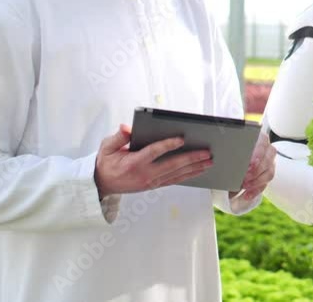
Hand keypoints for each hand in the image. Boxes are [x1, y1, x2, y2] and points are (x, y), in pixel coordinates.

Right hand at [94, 124, 212, 198]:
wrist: (102, 184)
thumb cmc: (107, 163)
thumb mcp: (107, 147)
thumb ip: (119, 137)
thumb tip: (127, 127)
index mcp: (134, 163)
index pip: (154, 152)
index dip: (168, 145)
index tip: (182, 138)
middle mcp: (145, 174)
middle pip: (172, 165)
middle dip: (191, 158)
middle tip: (206, 152)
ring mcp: (151, 182)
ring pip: (177, 174)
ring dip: (194, 168)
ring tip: (209, 161)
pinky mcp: (155, 185)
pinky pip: (175, 180)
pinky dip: (188, 175)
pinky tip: (199, 170)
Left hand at [230, 132, 275, 200]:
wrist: (234, 160)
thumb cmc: (233, 151)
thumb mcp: (232, 147)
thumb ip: (232, 149)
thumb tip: (223, 154)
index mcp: (259, 138)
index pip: (263, 142)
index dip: (258, 153)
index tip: (250, 163)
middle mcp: (267, 150)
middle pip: (268, 159)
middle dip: (256, 170)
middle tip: (245, 177)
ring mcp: (270, 163)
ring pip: (269, 173)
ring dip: (256, 181)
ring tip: (244, 186)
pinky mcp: (267, 175)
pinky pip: (265, 184)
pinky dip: (255, 191)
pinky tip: (246, 195)